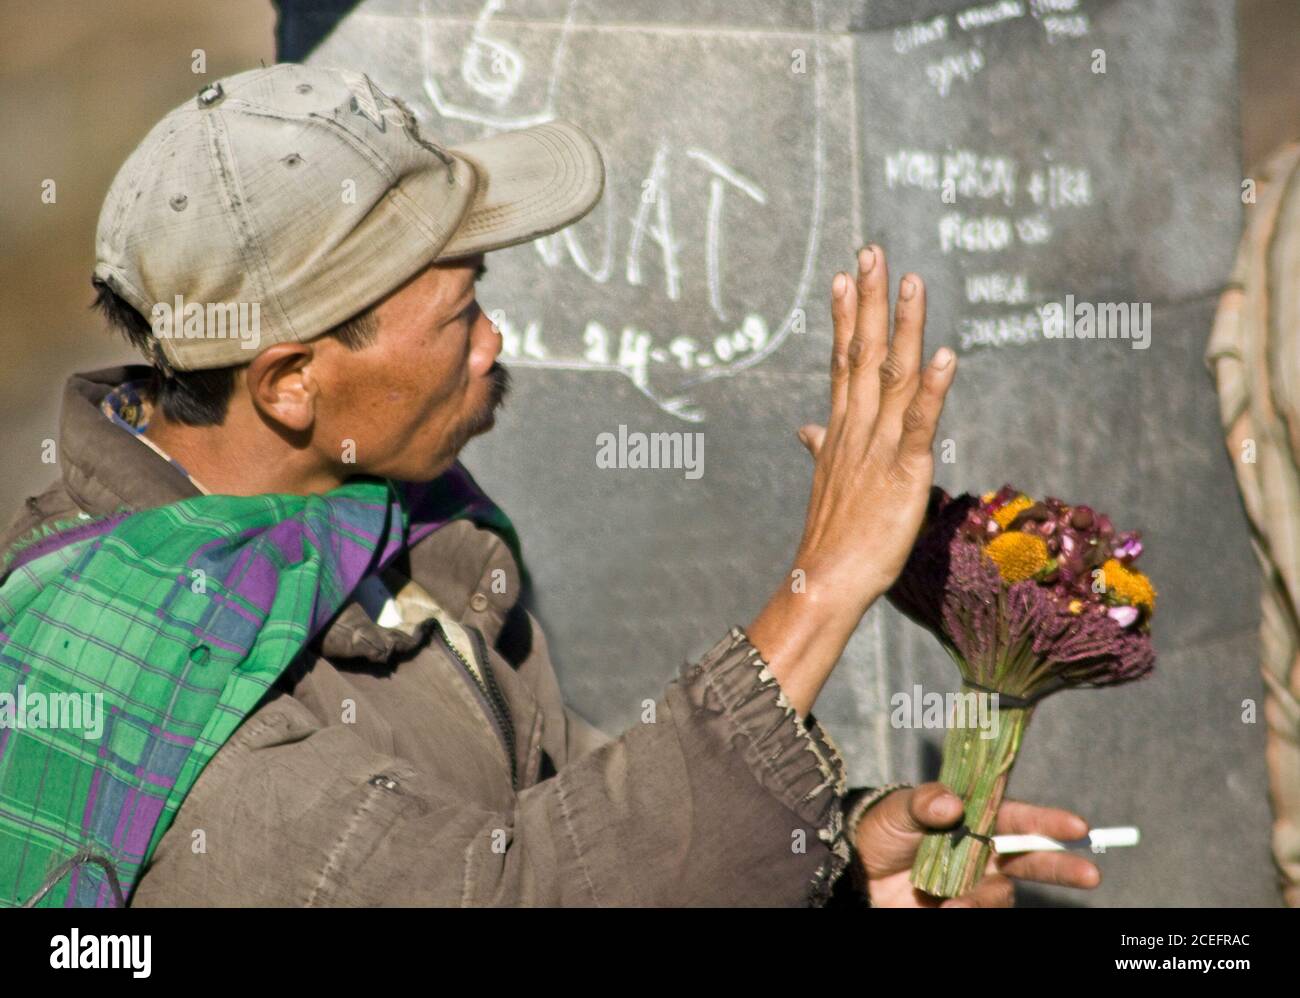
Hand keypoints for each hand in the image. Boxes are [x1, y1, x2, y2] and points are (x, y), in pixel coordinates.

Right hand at [794, 245, 956, 618]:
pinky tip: (945, 356)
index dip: (845, 316)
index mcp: (840, 430)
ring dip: (902, 327)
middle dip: (868, 301)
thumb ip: (820, 447)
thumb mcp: (826, 481)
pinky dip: (932, 389)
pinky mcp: (904, 472)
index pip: (842, 361)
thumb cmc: (832, 537)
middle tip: (873, 251)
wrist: (826, 581)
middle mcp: (855, 429)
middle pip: (861, 353)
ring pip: (890, 376)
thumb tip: (806, 430)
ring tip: (911, 282)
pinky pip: (919, 424)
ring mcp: (878, 447)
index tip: (846, 274)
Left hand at [854, 783, 1101, 907]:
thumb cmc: (881, 829)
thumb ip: (924, 802)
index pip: (1016, 817)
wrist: (856, 869)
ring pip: (1000, 893)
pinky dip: (965, 911)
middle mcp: (983, 850)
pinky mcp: (962, 907)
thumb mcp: (898, 809)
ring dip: (981, 899)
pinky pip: (979, 912)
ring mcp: (975, 882)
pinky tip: (943, 908)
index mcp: (974, 817)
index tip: (1077, 826)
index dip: (1047, 820)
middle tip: (1090, 873)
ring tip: (951, 903)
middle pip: (1031, 858)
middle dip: (1062, 865)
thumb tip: (952, 803)